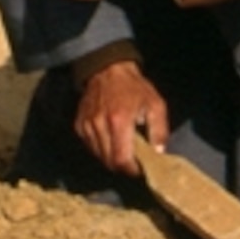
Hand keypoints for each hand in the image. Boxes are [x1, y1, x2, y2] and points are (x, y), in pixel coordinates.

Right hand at [73, 59, 168, 175]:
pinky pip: (90, 147)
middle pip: (109, 162)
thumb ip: (160, 130)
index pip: (121, 160)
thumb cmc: (134, 87)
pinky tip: (111, 140)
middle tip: (134, 161)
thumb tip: (159, 153)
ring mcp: (87, 126)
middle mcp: (99, 125)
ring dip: (111, 159)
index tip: (140, 169)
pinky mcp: (79, 125)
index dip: (131, 170)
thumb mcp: (156, 104)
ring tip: (123, 149)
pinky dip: (101, 149)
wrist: (107, 68)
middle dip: (123, 166)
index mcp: (119, 121)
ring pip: (99, 156)